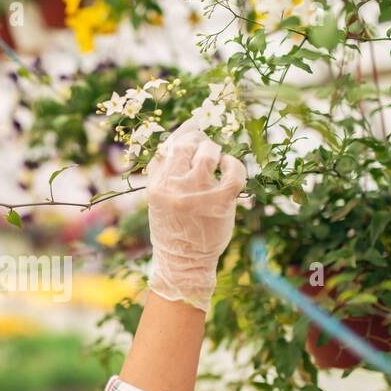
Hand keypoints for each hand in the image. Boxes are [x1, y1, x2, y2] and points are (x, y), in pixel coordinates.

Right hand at [145, 112, 246, 313]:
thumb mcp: (157, 201)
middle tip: (206, 144)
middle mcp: (174, 186)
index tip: (193, 128)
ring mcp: (198, 193)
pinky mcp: (220, 201)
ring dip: (214, 149)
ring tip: (218, 157)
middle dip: (199, 139)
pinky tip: (230, 167)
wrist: (183, 262)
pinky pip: (232, 171)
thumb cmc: (172, 229)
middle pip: (186, 144)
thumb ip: (162, 174)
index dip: (182, 132)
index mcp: (157, 185)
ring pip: (208, 152)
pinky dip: (234, 163)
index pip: (167, 146)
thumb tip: (174, 142)